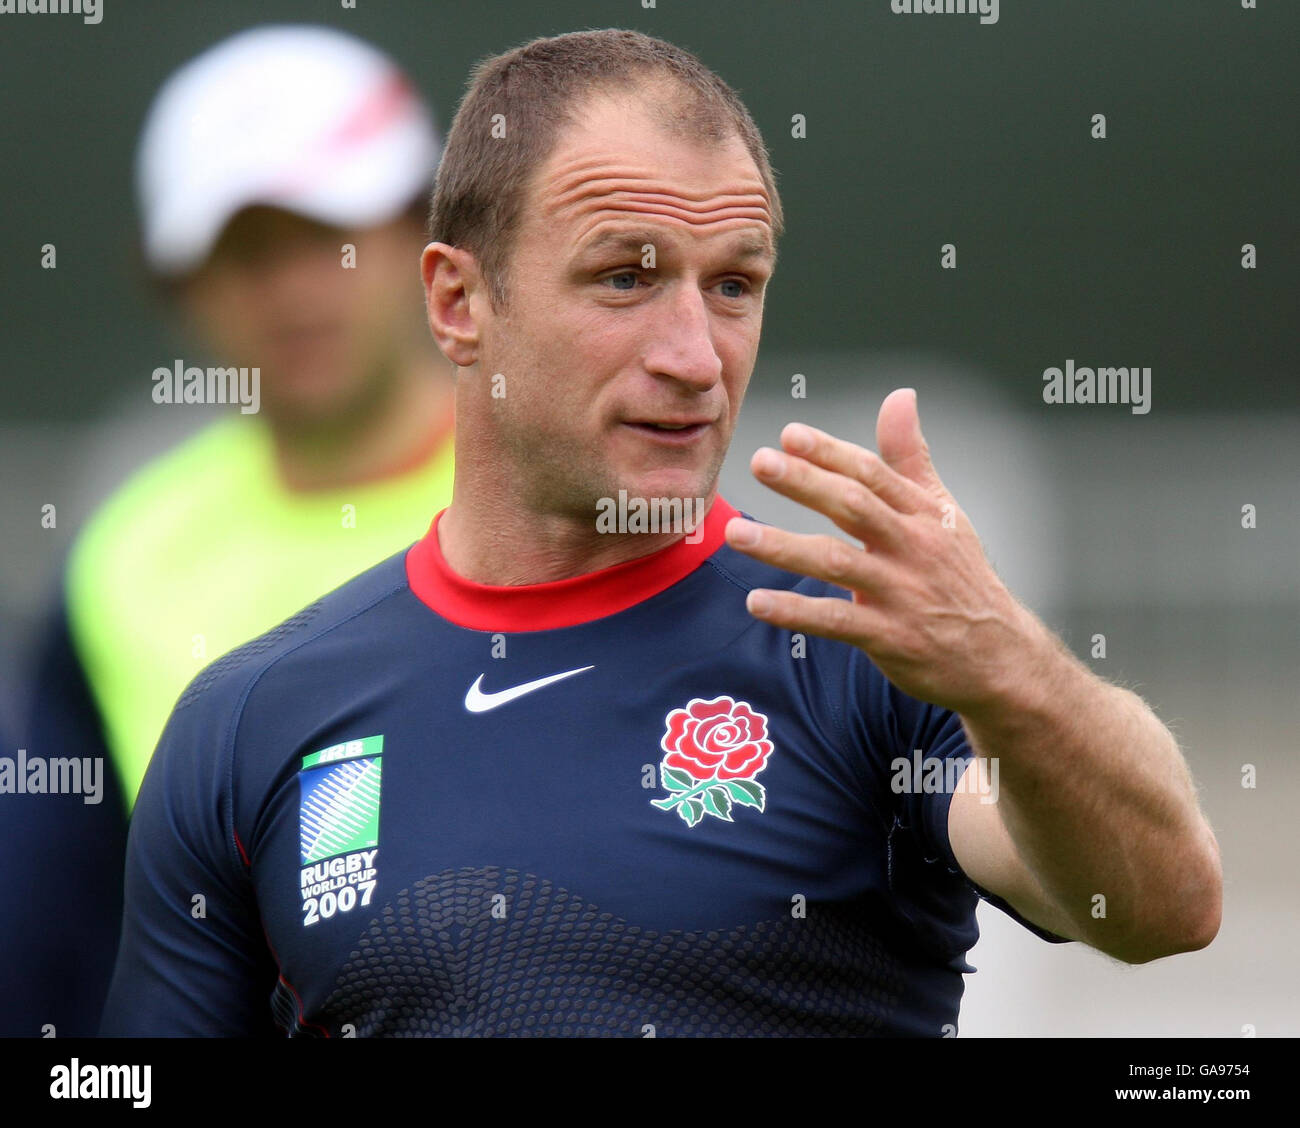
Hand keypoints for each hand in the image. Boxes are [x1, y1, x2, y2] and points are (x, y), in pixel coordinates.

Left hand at [723, 388, 1046, 716]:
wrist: (999, 654)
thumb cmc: (962, 577)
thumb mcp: (944, 511)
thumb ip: (911, 456)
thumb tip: (900, 397)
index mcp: (921, 513)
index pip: (871, 473)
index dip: (829, 452)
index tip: (789, 434)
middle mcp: (911, 546)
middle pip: (852, 506)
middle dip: (804, 482)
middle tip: (761, 462)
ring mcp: (900, 592)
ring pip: (835, 562)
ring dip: (782, 547)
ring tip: (736, 533)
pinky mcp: (890, 636)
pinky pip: (836, 621)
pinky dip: (795, 612)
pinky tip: (757, 602)